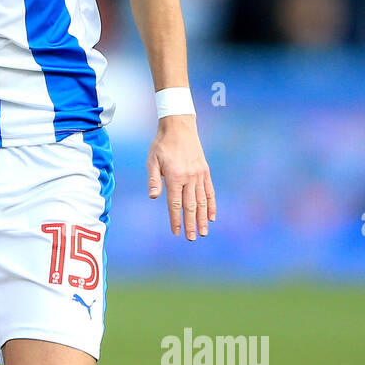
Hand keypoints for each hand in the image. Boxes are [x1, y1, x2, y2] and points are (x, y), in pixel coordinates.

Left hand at [147, 115, 215, 239]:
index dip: (175, 219)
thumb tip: (154, 197)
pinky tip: (211, 216)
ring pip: (202, 201)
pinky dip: (211, 204)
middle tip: (192, 238)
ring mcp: (199, 175)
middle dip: (191, 224)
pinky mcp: (205, 171)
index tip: (176, 232)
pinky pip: (210, 191)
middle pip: (190, 206)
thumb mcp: (152, 160)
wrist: (179, 127)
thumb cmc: (162, 144)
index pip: (175, 203)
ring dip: (202, 218)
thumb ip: (154, 180)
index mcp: (175, 176)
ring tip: (204, 232)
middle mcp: (189, 177)